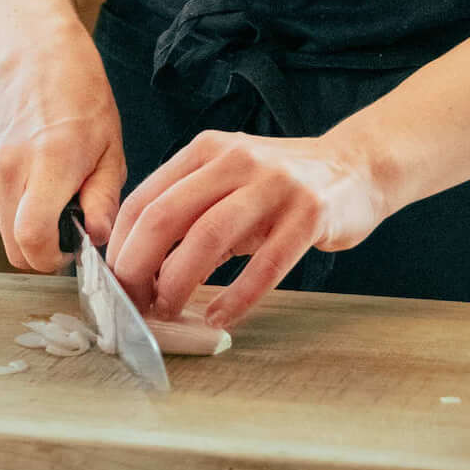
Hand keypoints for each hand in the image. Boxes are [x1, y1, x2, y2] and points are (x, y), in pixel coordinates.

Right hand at [0, 28, 124, 272]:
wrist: (40, 63)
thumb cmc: (83, 104)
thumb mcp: (112, 151)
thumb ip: (104, 201)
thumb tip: (96, 238)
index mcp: (50, 160)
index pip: (32, 238)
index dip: (53, 258)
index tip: (73, 247)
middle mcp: (9, 166)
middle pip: (16, 248)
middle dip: (44, 250)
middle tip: (68, 223)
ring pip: (5, 234)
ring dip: (30, 229)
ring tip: (52, 191)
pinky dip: (16, 210)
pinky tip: (33, 180)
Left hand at [105, 129, 387, 331]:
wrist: (355, 168)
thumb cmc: (279, 186)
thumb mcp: (227, 181)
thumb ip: (188, 210)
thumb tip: (139, 265)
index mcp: (205, 150)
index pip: (144, 199)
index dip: (122, 246)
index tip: (115, 284)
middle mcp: (234, 160)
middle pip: (166, 216)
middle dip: (139, 267)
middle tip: (133, 304)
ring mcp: (274, 185)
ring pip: (208, 237)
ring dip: (179, 282)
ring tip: (168, 312)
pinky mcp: (310, 214)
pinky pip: (265, 264)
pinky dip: (237, 297)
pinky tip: (220, 318)